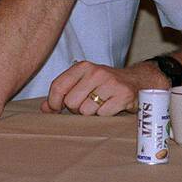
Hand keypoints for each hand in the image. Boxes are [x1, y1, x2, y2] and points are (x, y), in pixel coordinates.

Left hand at [41, 60, 163, 115]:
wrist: (137, 81)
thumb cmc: (105, 84)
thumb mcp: (83, 82)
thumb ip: (62, 93)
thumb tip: (45, 108)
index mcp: (83, 67)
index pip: (58, 86)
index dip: (53, 102)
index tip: (56, 109)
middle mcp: (96, 72)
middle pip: (71, 102)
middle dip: (76, 109)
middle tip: (86, 104)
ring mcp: (111, 83)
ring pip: (86, 110)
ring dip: (91, 113)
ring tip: (99, 105)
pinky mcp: (123, 95)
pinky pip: (102, 114)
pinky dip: (105, 115)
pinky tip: (111, 107)